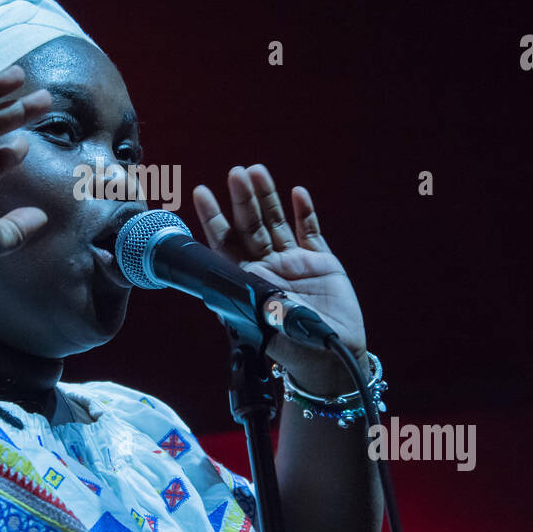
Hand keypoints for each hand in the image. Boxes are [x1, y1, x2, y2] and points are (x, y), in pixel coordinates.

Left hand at [193, 165, 365, 393]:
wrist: (331, 360)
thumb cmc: (290, 346)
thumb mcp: (262, 320)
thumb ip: (249, 293)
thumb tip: (233, 272)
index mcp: (245, 281)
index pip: (223, 243)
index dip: (213, 218)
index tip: (201, 193)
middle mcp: (266, 267)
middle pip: (249, 226)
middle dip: (242, 200)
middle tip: (235, 173)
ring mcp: (293, 262)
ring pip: (276, 222)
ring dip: (267, 198)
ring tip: (258, 172)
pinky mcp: (320, 262)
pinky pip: (310, 232)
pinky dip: (305, 213)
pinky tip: (298, 194)